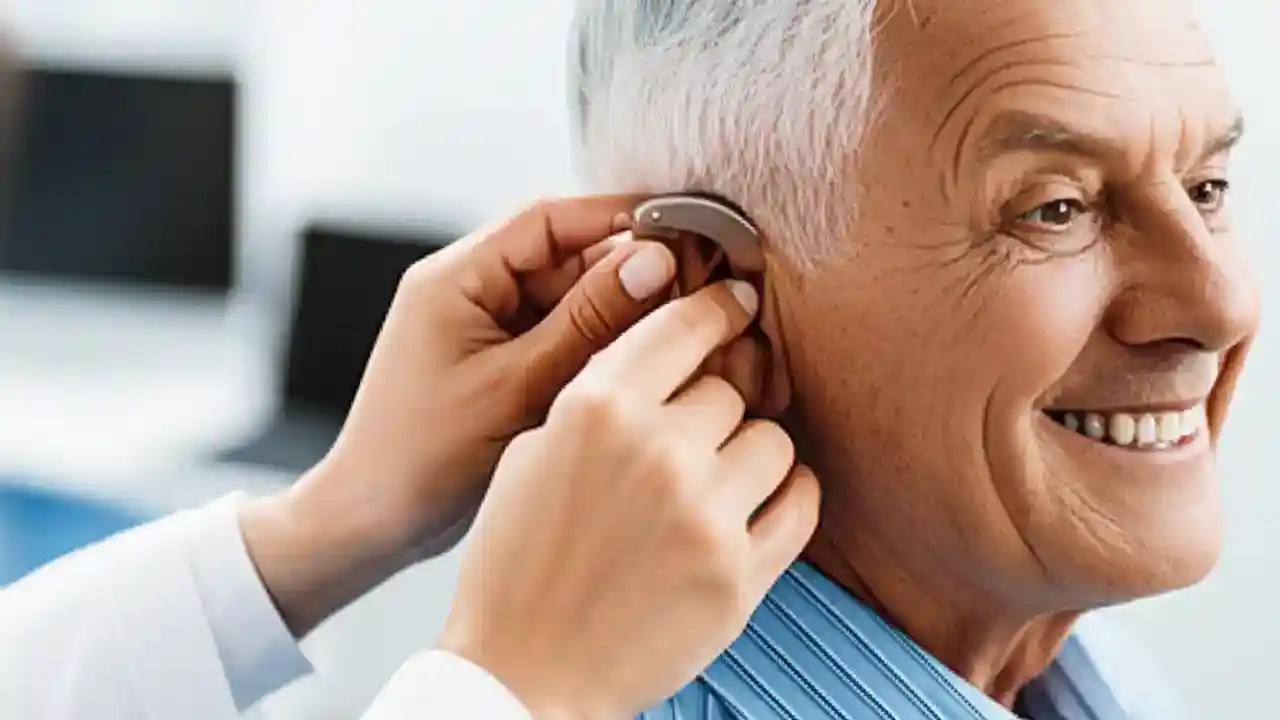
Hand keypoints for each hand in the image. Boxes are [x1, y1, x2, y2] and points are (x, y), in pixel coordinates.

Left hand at [241, 196, 680, 634]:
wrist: (371, 523)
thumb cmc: (422, 458)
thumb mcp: (516, 386)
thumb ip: (588, 322)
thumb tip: (655, 263)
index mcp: (456, 277)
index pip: (550, 219)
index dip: (620, 217)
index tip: (684, 227)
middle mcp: (470, 290)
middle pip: (567, 258)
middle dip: (630, 274)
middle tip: (698, 293)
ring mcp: (485, 327)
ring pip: (571, 299)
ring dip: (620, 315)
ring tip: (676, 338)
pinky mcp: (499, 363)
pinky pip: (561, 337)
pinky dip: (599, 348)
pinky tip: (641, 369)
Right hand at [440, 281, 821, 719]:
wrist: (524, 671)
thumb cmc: (520, 561)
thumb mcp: (534, 451)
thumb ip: (603, 395)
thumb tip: (673, 352)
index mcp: (597, 407)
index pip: (687, 324)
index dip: (718, 309)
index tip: (737, 308)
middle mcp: (656, 449)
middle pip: (730, 389)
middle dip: (711, 414)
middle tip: (683, 450)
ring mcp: (704, 512)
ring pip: (772, 441)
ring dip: (748, 459)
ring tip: (709, 492)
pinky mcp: (740, 573)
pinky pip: (802, 502)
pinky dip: (786, 501)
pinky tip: (752, 512)